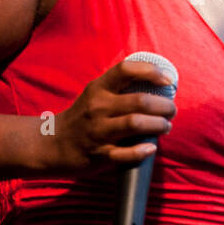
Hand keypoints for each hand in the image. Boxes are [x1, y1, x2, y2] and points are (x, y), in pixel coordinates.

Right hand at [45, 56, 177, 176]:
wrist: (51, 144)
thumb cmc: (82, 116)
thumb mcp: (95, 94)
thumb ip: (120, 87)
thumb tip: (158, 83)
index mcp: (99, 88)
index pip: (126, 70)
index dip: (151, 71)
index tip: (167, 80)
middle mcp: (98, 107)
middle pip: (140, 101)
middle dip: (164, 106)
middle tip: (171, 111)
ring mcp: (98, 132)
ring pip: (136, 124)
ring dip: (159, 125)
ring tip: (166, 126)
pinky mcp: (99, 155)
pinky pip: (125, 154)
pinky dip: (142, 151)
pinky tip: (151, 147)